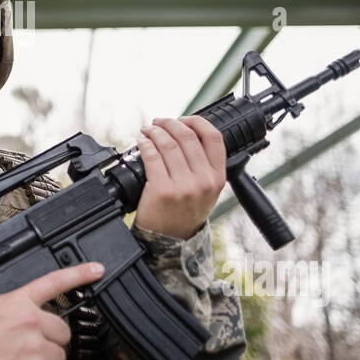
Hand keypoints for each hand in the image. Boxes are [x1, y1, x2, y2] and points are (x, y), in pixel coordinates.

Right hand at [0, 261, 103, 359]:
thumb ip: (18, 308)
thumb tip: (36, 314)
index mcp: (18, 303)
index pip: (54, 282)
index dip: (79, 274)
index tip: (97, 269)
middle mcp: (31, 322)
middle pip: (63, 331)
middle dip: (51, 341)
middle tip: (29, 349)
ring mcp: (36, 348)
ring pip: (60, 356)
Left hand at [133, 115, 225, 240]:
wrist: (171, 241)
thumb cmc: (185, 213)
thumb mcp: (207, 191)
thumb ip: (204, 165)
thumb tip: (185, 133)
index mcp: (217, 177)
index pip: (214, 138)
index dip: (197, 121)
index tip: (184, 119)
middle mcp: (203, 181)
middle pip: (187, 137)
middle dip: (170, 123)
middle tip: (160, 122)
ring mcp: (183, 186)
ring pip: (168, 144)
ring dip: (155, 131)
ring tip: (148, 130)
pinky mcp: (162, 190)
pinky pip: (152, 156)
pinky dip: (145, 143)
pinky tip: (142, 141)